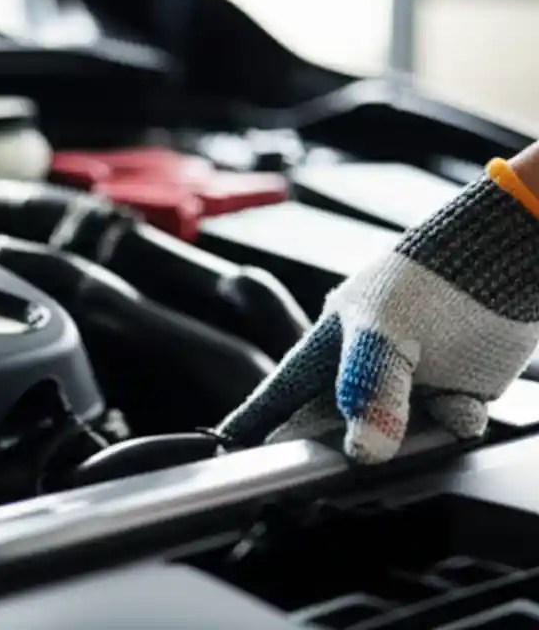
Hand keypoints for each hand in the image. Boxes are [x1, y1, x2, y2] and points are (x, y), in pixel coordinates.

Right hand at [216, 159, 538, 462]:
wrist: (497, 262)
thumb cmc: (422, 280)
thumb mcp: (381, 334)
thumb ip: (369, 391)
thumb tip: (363, 452)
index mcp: (324, 354)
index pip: (276, 397)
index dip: (250, 426)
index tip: (229, 454)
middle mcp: (360, 377)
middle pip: (334, 432)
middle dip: (338, 451)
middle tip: (344, 464)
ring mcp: (406, 390)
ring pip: (396, 441)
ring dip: (411, 440)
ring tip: (424, 410)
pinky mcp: (452, 397)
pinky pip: (447, 432)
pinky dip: (456, 422)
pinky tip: (461, 402)